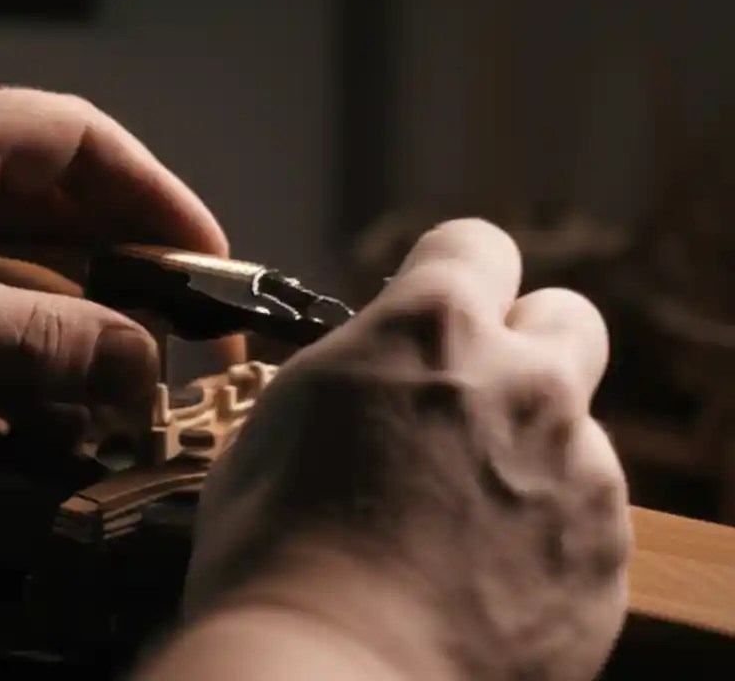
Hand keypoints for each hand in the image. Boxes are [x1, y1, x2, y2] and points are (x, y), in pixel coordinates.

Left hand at [0, 88, 225, 418]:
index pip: (78, 138)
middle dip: (117, 254)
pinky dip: (1, 327)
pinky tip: (29, 378)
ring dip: (61, 298)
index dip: (154, 192)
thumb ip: (29, 341)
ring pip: (3, 246)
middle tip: (175, 321)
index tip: (206, 257)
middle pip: (48, 192)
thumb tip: (141, 368)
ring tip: (117, 359)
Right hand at [176, 219, 629, 679]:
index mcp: (430, 331)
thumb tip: (374, 366)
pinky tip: (477, 577)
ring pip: (576, 430)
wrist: (327, 674)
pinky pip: (587, 518)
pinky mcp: (608, 557)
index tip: (429, 313)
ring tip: (453, 522)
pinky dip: (543, 534)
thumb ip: (352, 369)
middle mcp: (525, 383)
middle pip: (567, 318)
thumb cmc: (273, 553)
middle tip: (466, 403)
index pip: (474, 244)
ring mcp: (581, 472)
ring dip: (528, 453)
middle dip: (524, 346)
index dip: (449, 275)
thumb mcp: (281, 420)